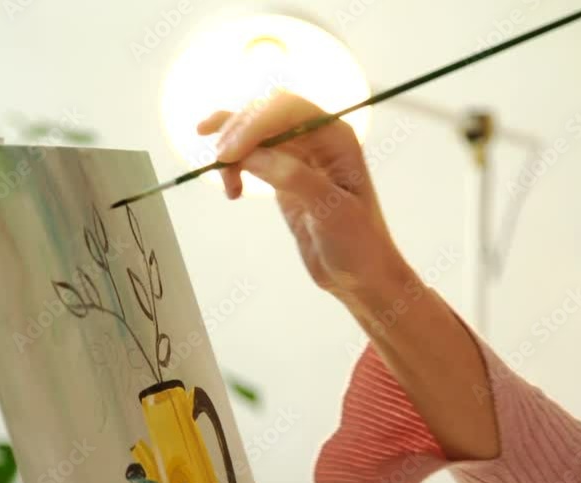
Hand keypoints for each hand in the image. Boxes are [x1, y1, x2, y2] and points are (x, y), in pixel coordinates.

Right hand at [197, 92, 412, 300]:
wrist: (360, 275)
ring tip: (228, 183)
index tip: (229, 153)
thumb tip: (252, 156)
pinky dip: (235, 166)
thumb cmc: (358, 243)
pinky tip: (232, 189)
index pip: (287, 109)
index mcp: (336, 137)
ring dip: (232, 149)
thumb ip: (294, 178)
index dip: (254, 123)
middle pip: (266, 114)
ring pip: (254, 133)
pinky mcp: (283, 174)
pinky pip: (252, 155)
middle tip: (220, 164)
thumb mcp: (331, 211)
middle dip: (238, 132)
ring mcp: (299, 155)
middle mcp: (317, 138)